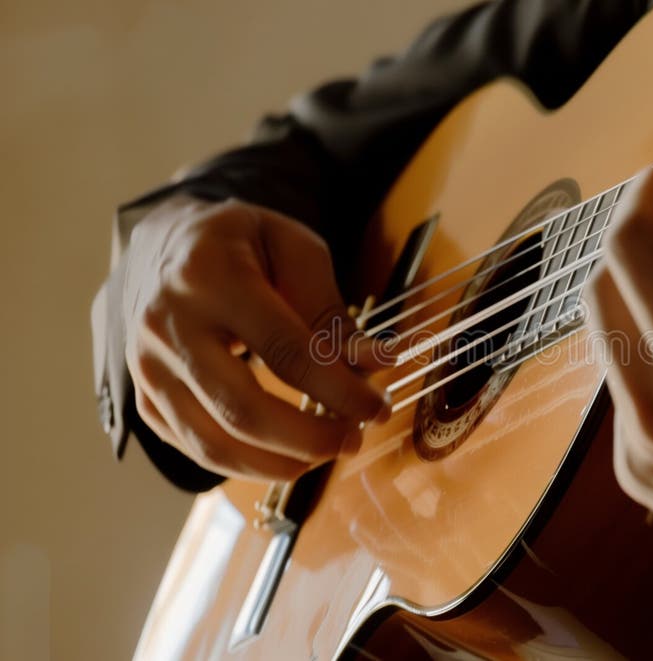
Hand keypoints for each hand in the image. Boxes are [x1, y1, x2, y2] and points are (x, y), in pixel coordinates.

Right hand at [123, 195, 388, 481]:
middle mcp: (168, 326)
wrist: (159, 243)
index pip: (284, 350)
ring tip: (326, 452)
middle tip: (353, 439)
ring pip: (212, 443)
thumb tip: (377, 364)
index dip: (337, 389)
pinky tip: (286, 454)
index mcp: (211, 277)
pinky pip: (194, 449)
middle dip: (309, 438)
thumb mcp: (293, 249)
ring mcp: (148, 367)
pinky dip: (246, 463)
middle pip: (242, 410)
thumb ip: (330, 310)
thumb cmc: (240, 244)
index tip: (377, 408)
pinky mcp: (144, 398)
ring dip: (279, 463)